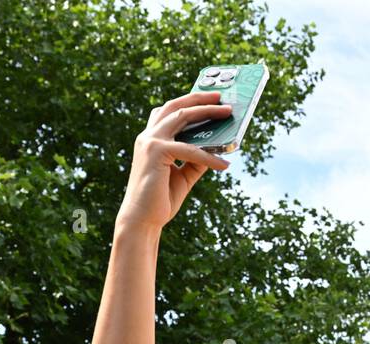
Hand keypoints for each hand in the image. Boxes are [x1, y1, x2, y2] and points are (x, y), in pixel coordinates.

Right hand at [115, 92, 232, 234]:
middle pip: (176, 107)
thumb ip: (196, 161)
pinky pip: (190, 149)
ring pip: (182, 117)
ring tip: (227, 113)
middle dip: (199, 98)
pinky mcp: (156, 152)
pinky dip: (209, 157)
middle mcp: (148, 136)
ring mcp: (150, 141)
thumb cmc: (160, 199)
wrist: (143, 220)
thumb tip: (217, 149)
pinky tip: (224, 165)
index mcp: (151, 139)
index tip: (209, 97)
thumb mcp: (184, 176)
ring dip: (207, 112)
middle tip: (221, 97)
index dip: (189, 102)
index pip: (170, 112)